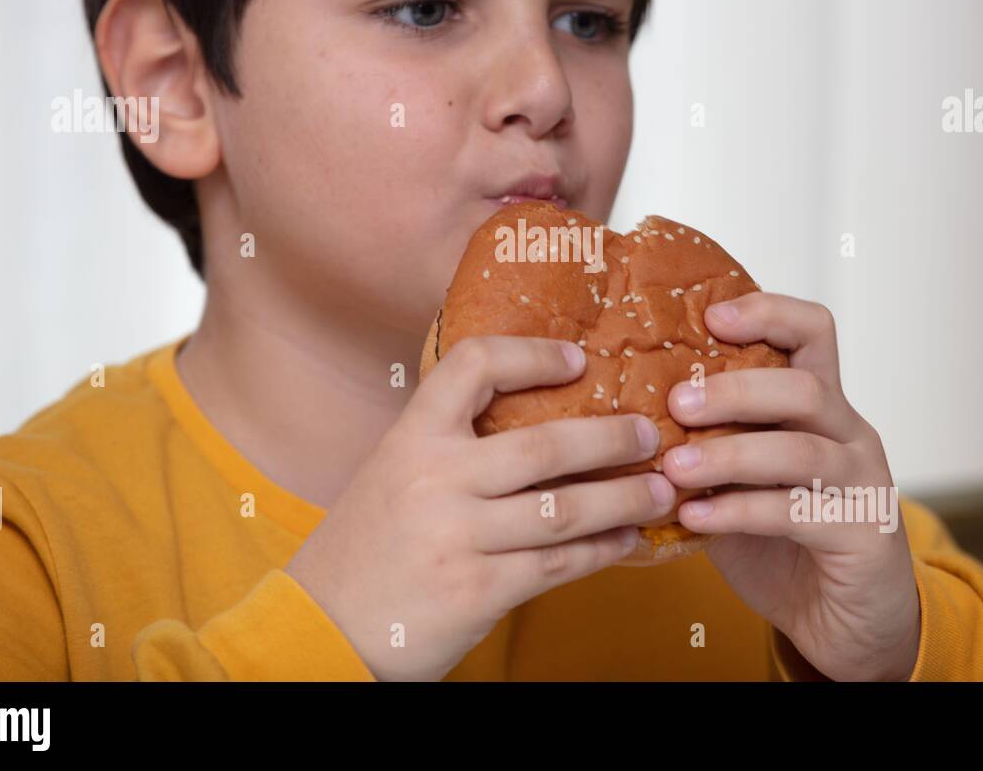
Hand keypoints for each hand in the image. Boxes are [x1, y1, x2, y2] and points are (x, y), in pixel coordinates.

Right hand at [286, 335, 675, 680]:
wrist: (323, 628)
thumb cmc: (364, 549)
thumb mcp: (390, 475)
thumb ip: (446, 447)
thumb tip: (534, 426)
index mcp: (410, 438)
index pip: (472, 366)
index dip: (531, 354)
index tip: (577, 359)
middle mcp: (435, 479)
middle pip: (545, 444)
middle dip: (610, 438)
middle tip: (648, 434)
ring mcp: (459, 537)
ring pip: (566, 508)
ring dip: (624, 498)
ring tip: (659, 491)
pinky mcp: (479, 591)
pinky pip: (559, 564)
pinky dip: (602, 550)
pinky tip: (625, 541)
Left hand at [661, 293, 919, 680]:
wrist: (847, 620)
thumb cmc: (783, 541)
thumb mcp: (739, 482)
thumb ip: (706, 446)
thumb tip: (623, 417)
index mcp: (821, 406)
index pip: (812, 332)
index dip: (768, 312)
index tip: (711, 317)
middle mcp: (848, 433)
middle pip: (803, 387)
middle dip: (735, 390)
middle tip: (677, 403)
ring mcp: (862, 483)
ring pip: (801, 450)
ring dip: (731, 454)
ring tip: (674, 467)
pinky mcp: (863, 535)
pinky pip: (797, 514)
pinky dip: (739, 512)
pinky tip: (694, 517)